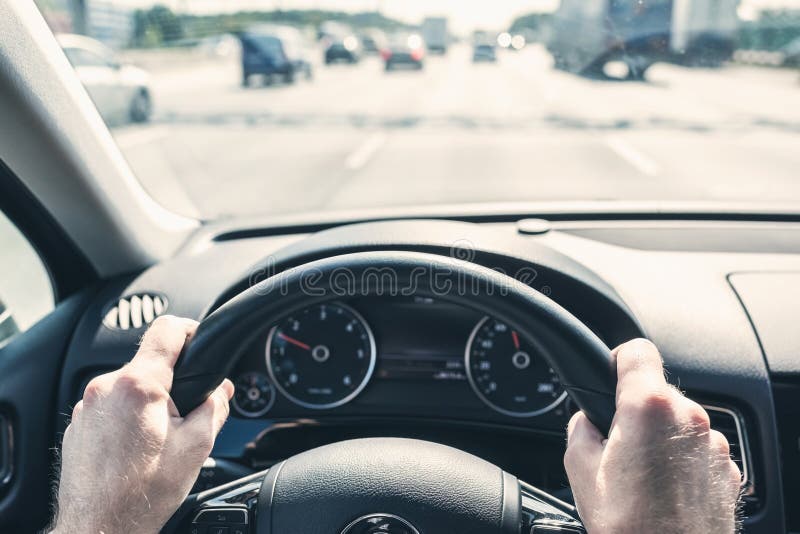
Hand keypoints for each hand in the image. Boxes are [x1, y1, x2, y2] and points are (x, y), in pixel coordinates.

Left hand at [51, 316, 233, 533]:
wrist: (100, 527)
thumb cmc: (142, 494)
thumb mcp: (196, 447)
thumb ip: (215, 407)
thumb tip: (222, 390)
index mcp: (138, 385)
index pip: (166, 330)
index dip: (189, 330)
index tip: (199, 340)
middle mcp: (106, 388)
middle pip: (148, 363)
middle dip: (171, 382)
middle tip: (185, 415)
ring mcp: (87, 406)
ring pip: (129, 387)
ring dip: (148, 402)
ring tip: (158, 440)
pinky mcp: (78, 424)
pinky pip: (110, 407)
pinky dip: (127, 418)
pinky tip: (136, 449)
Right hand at [564, 339, 741, 533]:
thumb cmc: (628, 524)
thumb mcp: (578, 467)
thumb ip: (580, 427)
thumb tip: (587, 420)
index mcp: (649, 407)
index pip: (637, 350)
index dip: (618, 360)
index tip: (610, 375)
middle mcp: (689, 417)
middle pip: (657, 391)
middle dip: (635, 411)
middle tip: (617, 446)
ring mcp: (714, 445)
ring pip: (678, 422)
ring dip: (661, 437)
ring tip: (642, 475)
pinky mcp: (728, 470)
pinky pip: (699, 450)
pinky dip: (682, 460)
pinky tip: (664, 489)